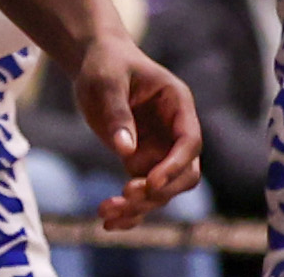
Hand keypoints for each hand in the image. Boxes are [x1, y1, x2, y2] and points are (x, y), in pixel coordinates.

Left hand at [72, 36, 204, 227]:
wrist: (94, 61)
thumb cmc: (106, 62)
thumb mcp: (107, 79)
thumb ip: (117, 111)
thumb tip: (126, 150)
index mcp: (177, 105)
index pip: (189, 142)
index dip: (175, 165)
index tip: (150, 181)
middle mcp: (175, 132)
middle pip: (184, 174)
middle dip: (159, 190)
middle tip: (127, 194)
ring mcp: (160, 149)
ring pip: (163, 190)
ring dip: (140, 206)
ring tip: (106, 213)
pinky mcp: (140, 161)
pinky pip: (142, 192)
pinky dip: (129, 210)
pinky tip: (109, 222)